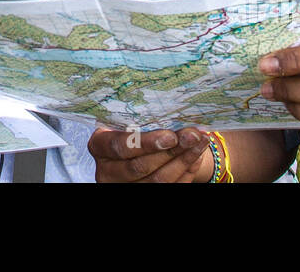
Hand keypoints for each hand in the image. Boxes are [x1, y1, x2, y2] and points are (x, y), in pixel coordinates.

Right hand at [88, 127, 211, 181]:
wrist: (134, 146)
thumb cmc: (129, 126)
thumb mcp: (125, 119)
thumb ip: (139, 118)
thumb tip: (170, 107)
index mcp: (99, 146)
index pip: (120, 147)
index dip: (146, 144)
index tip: (170, 136)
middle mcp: (108, 171)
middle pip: (141, 167)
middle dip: (171, 151)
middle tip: (192, 135)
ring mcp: (126, 185)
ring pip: (159, 180)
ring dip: (184, 160)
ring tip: (200, 140)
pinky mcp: (143, 192)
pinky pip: (171, 186)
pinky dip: (187, 169)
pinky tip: (197, 152)